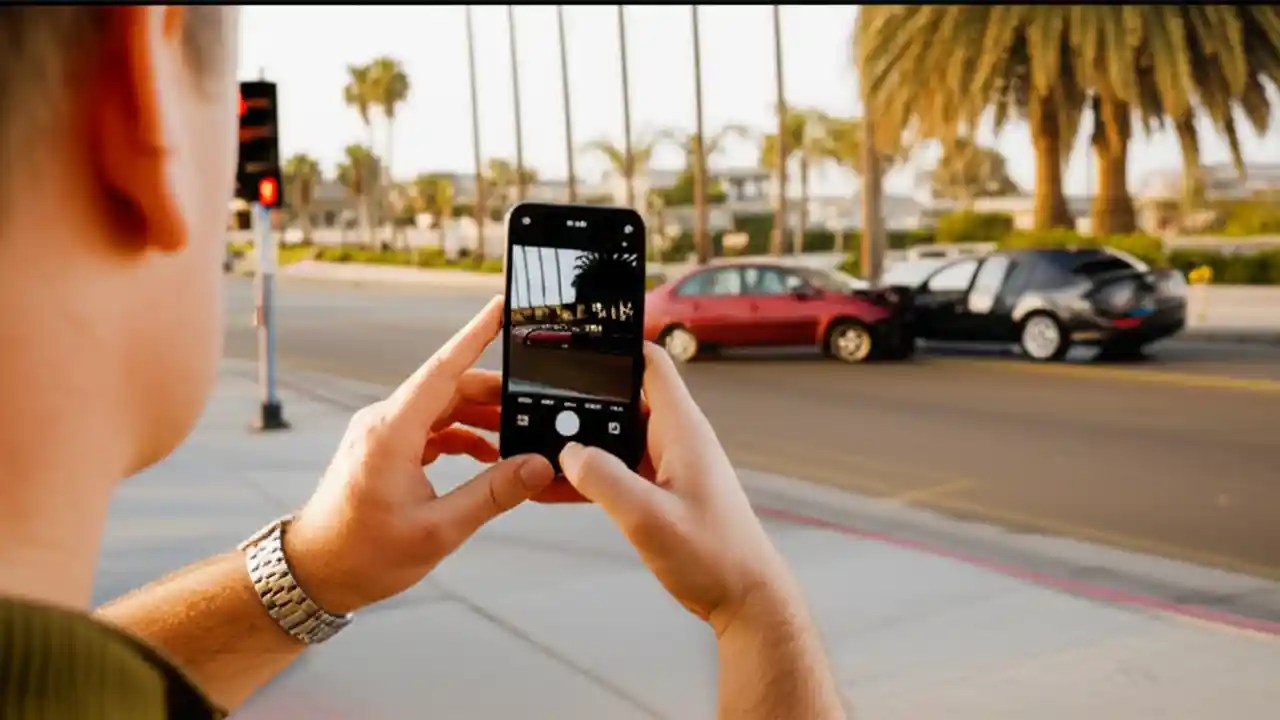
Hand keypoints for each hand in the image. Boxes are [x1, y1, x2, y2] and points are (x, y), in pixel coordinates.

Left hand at [282, 297, 554, 613]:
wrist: (315, 572)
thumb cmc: (362, 555)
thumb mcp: (438, 530)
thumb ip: (492, 494)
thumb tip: (536, 467)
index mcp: (392, 433)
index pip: (443, 369)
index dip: (475, 334)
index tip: (500, 306)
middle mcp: (384, 422)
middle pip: (450, 387)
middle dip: (496, 392)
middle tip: (537, 402)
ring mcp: (382, 432)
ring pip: (443, 406)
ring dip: (481, 417)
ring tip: (519, 435)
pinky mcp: (384, 447)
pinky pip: (431, 425)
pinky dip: (462, 434)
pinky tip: (488, 454)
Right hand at [558, 343, 800, 634]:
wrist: (744, 598)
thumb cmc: (715, 557)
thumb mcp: (649, 517)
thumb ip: (605, 480)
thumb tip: (569, 454)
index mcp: (682, 429)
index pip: (650, 363)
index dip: (615, 346)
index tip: (577, 343)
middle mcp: (677, 438)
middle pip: (624, 397)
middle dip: (583, 399)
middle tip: (540, 401)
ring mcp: (671, 464)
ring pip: (617, 436)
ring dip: (582, 442)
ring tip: (538, 444)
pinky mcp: (663, 490)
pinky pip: (619, 470)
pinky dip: (590, 475)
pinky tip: (555, 485)